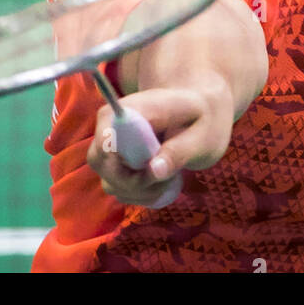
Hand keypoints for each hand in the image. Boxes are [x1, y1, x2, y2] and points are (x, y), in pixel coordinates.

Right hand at [86, 77, 234, 206]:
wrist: (191, 112)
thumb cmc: (199, 117)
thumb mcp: (201, 133)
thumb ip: (178, 151)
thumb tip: (154, 170)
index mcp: (127, 109)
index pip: (105, 141)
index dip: (125, 165)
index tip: (155, 170)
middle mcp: (109, 125)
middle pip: (102, 165)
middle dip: (137, 183)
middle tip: (169, 179)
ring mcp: (108, 146)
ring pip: (111, 183)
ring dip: (143, 191)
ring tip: (171, 178)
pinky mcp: (112, 165)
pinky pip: (119, 190)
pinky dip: (142, 195)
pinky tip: (162, 182)